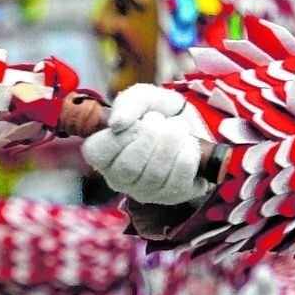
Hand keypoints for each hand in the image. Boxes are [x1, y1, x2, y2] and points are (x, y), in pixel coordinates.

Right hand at [81, 85, 211, 204]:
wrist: (196, 127)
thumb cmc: (163, 113)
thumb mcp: (146, 97)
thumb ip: (129, 103)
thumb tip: (117, 124)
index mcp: (104, 153)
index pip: (98, 153)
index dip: (123, 135)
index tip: (141, 120)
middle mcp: (119, 178)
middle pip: (128, 167)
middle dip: (152, 136)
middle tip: (164, 122)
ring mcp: (145, 192)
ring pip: (154, 175)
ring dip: (172, 144)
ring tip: (178, 130)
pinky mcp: (172, 197)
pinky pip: (178, 181)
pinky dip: (188, 156)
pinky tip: (189, 145)